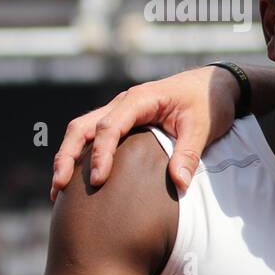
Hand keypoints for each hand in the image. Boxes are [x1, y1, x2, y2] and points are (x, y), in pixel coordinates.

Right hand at [51, 66, 240, 200]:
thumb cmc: (209, 103)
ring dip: (68, 156)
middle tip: (59, 187)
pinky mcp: (124, 121)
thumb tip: (179, 184)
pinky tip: (77, 178)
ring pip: (83, 130)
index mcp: (140, 99)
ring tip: (58, 189)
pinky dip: (82, 154)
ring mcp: (121, 111)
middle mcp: (124, 102)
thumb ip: (190, 154)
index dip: (100, 154)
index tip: (97, 180)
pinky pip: (95, 135)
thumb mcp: (203, 127)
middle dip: (67, 156)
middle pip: (83, 127)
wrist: (215, 85)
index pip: (109, 126)